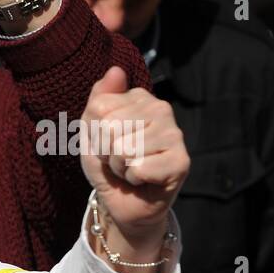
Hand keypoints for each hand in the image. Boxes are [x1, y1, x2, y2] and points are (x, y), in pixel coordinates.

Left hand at [79, 66, 189, 263]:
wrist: (123, 202)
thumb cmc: (108, 164)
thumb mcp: (92, 131)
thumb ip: (98, 101)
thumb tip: (115, 70)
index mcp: (139, 98)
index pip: (99, 107)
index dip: (93, 133)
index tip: (106, 143)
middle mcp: (161, 109)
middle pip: (110, 127)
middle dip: (106, 152)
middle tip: (118, 160)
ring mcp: (175, 134)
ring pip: (124, 148)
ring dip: (119, 167)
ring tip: (130, 169)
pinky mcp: (181, 161)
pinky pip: (139, 167)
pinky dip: (133, 179)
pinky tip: (143, 180)